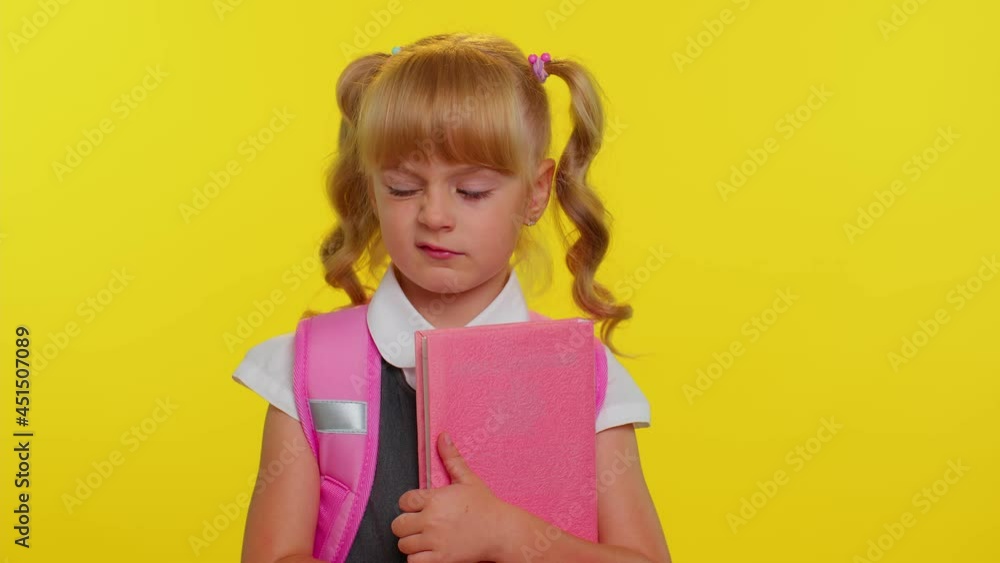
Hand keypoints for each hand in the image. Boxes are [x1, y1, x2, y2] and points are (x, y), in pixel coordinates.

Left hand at [392, 432, 513, 562]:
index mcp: (436, 498)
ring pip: (404, 544)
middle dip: (407, 524)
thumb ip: (451, 458)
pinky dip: (417, 558)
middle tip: (419, 524)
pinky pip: (413, 562)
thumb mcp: (468, 479)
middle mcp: (432, 520)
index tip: (419, 507)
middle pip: (398, 524)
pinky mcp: (441, 559)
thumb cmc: (485, 506)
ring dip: (412, 542)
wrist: (502, 532)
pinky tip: (428, 551)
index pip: (404, 501)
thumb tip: (442, 436)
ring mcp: (435, 541)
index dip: (410, 504)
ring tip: (424, 538)